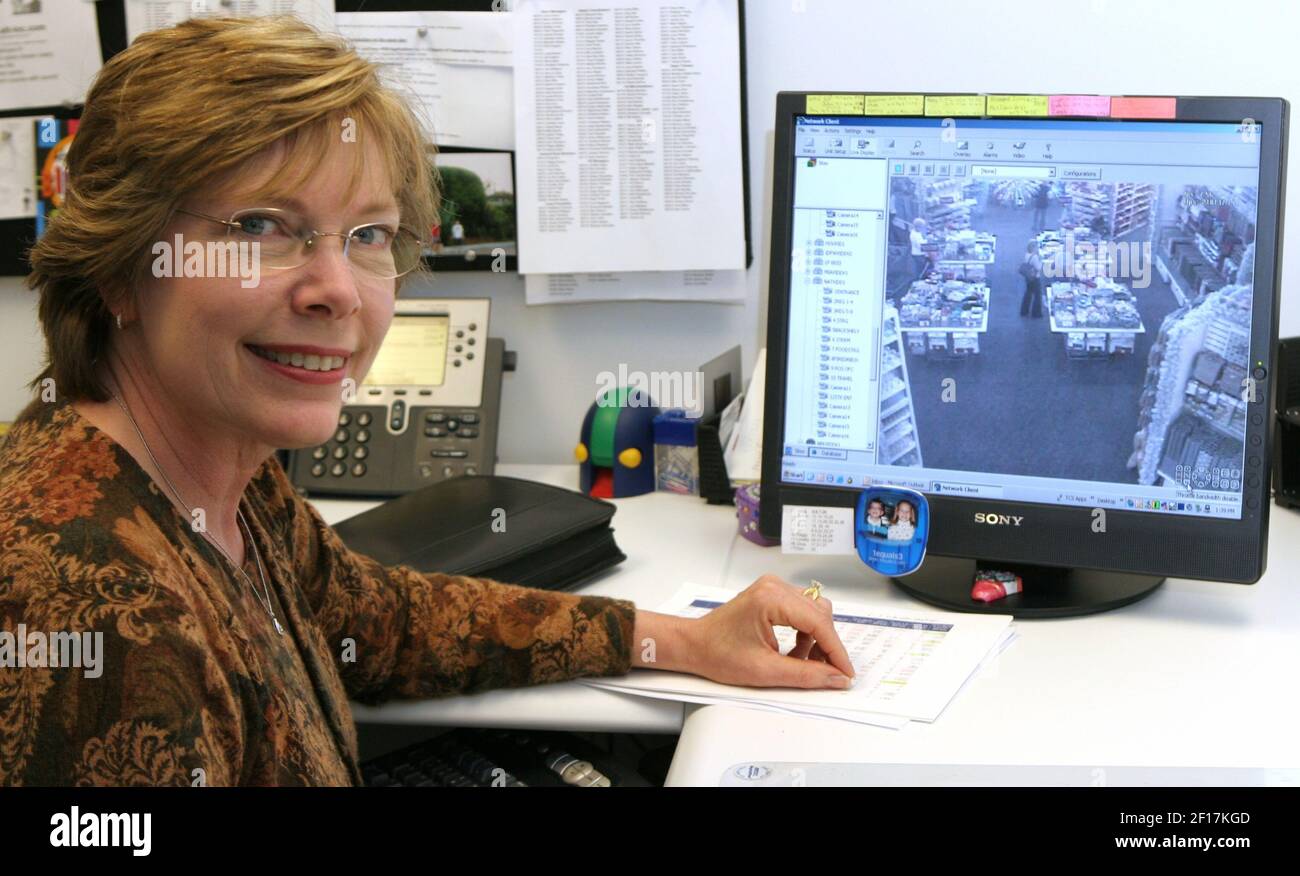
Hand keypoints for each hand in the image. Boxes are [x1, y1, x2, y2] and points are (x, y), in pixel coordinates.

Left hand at [682, 575, 855, 688]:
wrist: (693, 644)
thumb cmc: (717, 653)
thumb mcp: (765, 671)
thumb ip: (806, 675)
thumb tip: (836, 678)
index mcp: (770, 599)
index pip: (818, 623)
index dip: (836, 650)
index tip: (846, 672)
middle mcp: (774, 586)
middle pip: (820, 614)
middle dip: (826, 645)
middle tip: (827, 672)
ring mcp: (772, 588)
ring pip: (813, 612)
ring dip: (815, 639)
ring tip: (803, 663)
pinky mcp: (771, 594)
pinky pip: (801, 611)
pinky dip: (804, 633)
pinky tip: (794, 653)